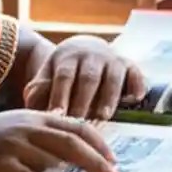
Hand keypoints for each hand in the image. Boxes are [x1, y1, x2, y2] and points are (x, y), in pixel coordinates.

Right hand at [0, 110, 121, 171]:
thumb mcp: (12, 131)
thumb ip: (38, 137)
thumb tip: (65, 153)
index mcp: (32, 117)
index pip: (75, 125)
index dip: (98, 142)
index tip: (114, 159)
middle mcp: (26, 127)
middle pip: (73, 140)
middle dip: (100, 159)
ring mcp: (13, 144)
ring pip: (57, 156)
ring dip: (84, 170)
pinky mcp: (0, 163)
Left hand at [23, 35, 146, 119]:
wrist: (84, 47)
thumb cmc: (62, 72)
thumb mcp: (47, 75)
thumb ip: (39, 91)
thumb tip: (34, 110)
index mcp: (68, 57)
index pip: (64, 76)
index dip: (61, 95)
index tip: (56, 116)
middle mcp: (91, 55)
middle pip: (88, 78)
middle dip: (84, 101)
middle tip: (79, 124)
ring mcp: (112, 60)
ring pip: (112, 77)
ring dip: (109, 96)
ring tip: (104, 116)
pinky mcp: (130, 66)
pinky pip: (136, 74)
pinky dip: (137, 85)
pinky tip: (134, 100)